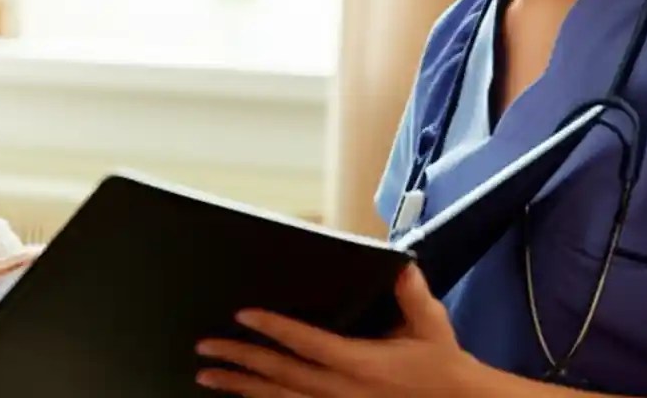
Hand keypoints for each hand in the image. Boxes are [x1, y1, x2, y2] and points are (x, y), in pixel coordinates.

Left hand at [194, 264, 484, 396]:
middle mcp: (342, 390)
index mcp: (362, 363)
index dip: (273, 328)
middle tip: (204, 348)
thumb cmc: (442, 365)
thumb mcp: (431, 325)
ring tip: (206, 376)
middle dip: (240, 359)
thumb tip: (400, 262)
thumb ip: (411, 293)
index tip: (242, 313)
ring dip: (240, 386)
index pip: (308, 342)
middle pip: (281, 374)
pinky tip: (239, 396)